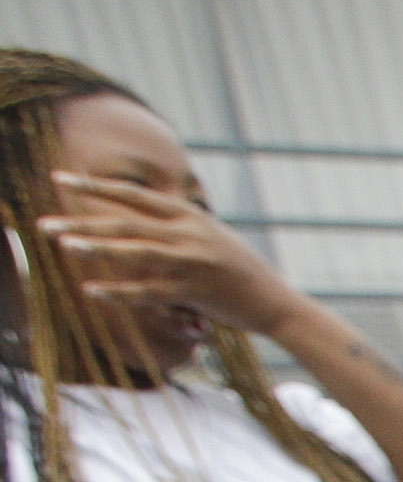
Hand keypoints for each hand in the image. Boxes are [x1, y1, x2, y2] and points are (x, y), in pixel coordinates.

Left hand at [38, 173, 303, 348]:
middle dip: (82, 220)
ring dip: (96, 248)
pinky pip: (148, 292)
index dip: (95, 186)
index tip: (60, 178)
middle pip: (126, 222)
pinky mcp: (195, 292)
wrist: (278, 303)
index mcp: (190, 216)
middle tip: (44, 223)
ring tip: (63, 245)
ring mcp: (192, 262)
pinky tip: (91, 291)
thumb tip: (141, 218)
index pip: (134, 196)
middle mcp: (189, 234)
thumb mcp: (211, 237)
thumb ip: (176, 226)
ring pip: (135, 252)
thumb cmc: (241, 272)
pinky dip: (119, 292)